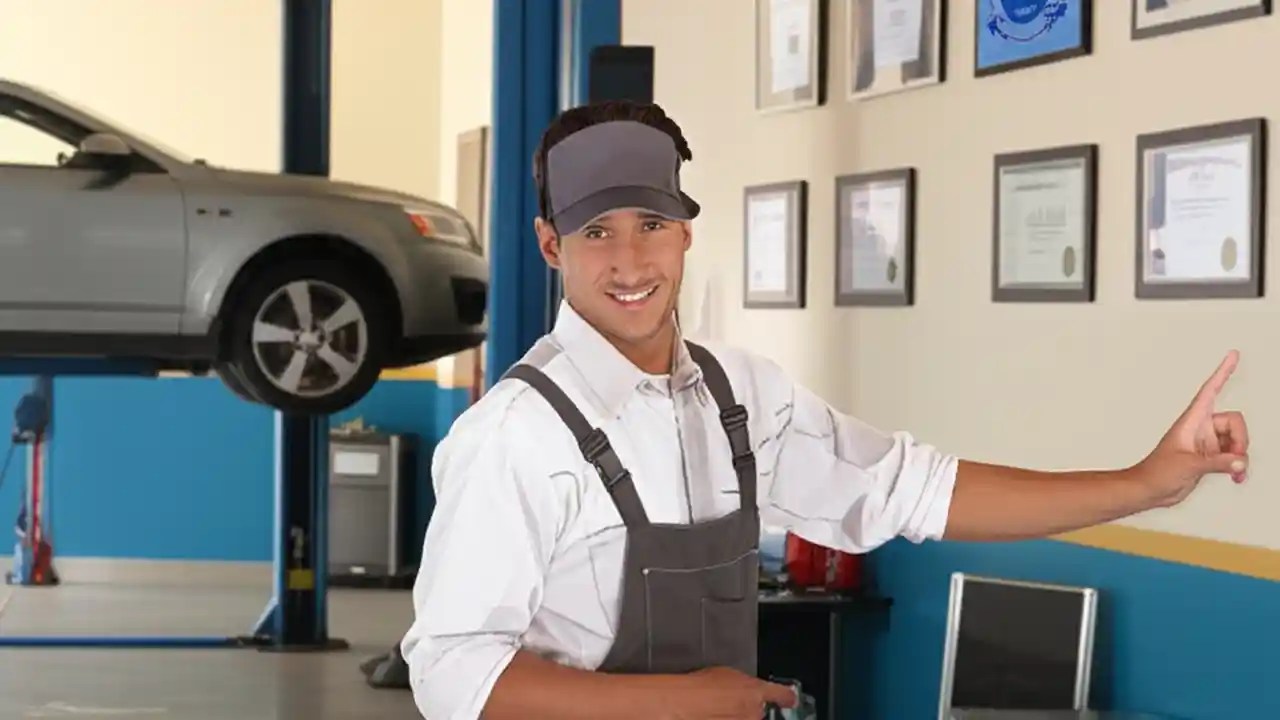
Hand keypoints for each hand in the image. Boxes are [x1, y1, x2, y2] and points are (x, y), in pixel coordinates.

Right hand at [670, 667, 796, 719]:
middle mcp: (755, 712)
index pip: (782, 695)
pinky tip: (713, 714)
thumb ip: (741, 683)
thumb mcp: (725, 675)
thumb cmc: (701, 688)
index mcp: (757, 692)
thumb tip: (742, 687)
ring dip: (737, 717)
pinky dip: (727, 718)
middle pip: (760, 712)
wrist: (687, 706)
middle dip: (749, 709)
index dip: (786, 697)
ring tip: (716, 711)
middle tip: (729, 704)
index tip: (790, 699)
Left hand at [1134, 350, 1248, 507]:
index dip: (1222, 372)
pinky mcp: (1209, 457)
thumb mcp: (1189, 465)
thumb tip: (1240, 461)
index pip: (1210, 390)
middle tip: (1234, 458)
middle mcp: (1201, 429)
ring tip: (1232, 471)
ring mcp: (1206, 443)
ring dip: (1239, 457)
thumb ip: (1217, 463)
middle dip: (1240, 441)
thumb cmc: (1157, 472)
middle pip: (1235, 423)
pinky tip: (1236, 476)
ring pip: (1236, 441)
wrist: (1149, 489)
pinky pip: (1233, 455)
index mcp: (1192, 421)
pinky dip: (1237, 465)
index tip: (1233, 355)